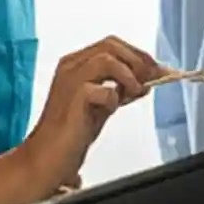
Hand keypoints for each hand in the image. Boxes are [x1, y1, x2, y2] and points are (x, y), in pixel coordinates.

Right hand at [23, 36, 160, 190]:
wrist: (47, 159)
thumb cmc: (71, 133)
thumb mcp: (102, 105)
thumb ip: (121, 90)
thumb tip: (147, 80)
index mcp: (75, 64)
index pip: (112, 45)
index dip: (138, 55)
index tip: (157, 69)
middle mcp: (70, 66)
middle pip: (111, 45)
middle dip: (137, 61)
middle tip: (151, 79)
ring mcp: (70, 80)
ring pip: (107, 59)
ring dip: (128, 75)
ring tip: (133, 92)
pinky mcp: (73, 98)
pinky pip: (102, 88)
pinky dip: (114, 97)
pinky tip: (112, 109)